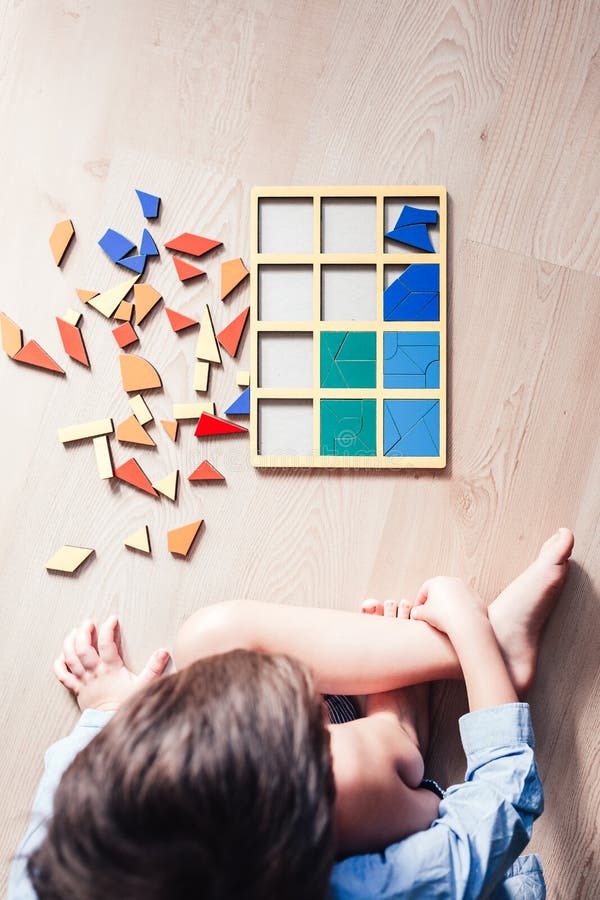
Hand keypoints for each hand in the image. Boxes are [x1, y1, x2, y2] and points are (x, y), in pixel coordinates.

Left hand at [54, 616, 169, 711]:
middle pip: (82, 648)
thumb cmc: (126, 704)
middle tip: (88, 623)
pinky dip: (59, 665)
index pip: (107, 643)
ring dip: (70, 643)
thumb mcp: (144, 684)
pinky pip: (63, 676)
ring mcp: (83, 680)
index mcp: (110, 669)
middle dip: (83, 632)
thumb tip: (164, 652)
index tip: (112, 619)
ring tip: (74, 632)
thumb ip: (154, 667)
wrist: (110, 722)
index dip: (108, 628)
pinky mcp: (76, 688)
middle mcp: (94, 672)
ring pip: (70, 658)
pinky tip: (61, 657)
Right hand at [409, 576, 486, 636]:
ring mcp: (466, 588)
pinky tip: (457, 620)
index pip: (424, 590)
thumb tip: (415, 612)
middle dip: (434, 602)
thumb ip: (416, 612)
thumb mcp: (423, 615)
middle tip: (430, 615)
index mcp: (437, 582)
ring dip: (447, 605)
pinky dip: (460, 609)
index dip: (419, 601)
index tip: (418, 612)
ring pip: (453, 596)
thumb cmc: (443, 617)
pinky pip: (464, 603)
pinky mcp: (476, 597)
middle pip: (439, 591)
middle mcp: (452, 581)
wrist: (467, 623)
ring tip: (444, 618)